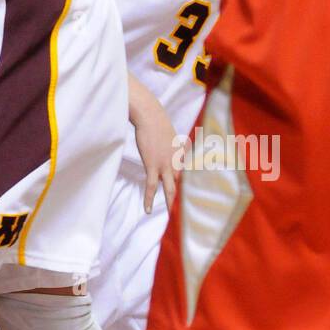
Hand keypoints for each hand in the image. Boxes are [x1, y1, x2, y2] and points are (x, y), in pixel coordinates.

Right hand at [130, 88, 178, 213]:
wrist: (150, 115)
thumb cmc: (156, 120)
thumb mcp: (168, 133)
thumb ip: (171, 141)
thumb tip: (171, 142)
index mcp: (179, 153)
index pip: (181, 172)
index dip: (180, 182)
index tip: (179, 190)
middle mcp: (175, 161)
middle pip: (178, 183)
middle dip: (179, 196)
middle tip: (181, 209)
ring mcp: (165, 164)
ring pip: (169, 188)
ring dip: (169, 202)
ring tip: (170, 214)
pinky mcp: (152, 165)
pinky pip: (151, 186)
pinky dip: (149, 198)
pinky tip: (147, 209)